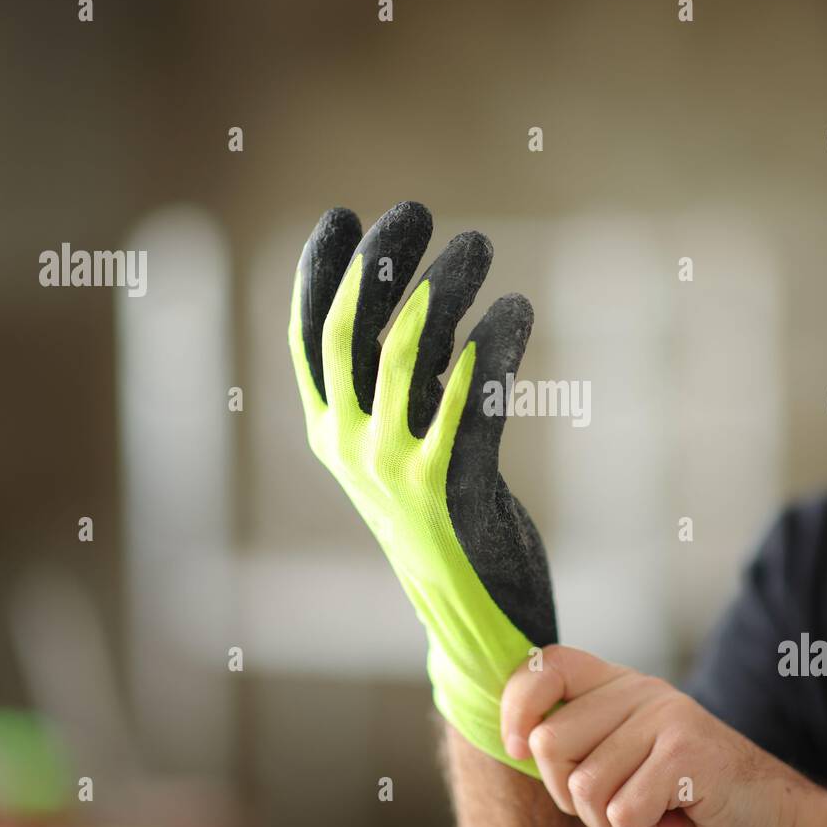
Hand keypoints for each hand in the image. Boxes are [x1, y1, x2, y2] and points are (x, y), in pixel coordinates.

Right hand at [289, 201, 557, 777]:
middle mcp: (352, 448)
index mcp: (332, 434)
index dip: (321, 272)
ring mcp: (399, 471)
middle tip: (416, 211)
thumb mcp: (409, 448)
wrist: (473, 615)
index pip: (310, 338)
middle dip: (380, 260)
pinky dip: (496, 345)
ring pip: (409, 353)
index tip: (343, 216)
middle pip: (352, 331)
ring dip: (445, 287)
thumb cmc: (447, 520)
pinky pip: (475, 400)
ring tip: (478, 245)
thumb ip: (410, 386)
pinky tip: (516, 310)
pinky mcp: (455, 489)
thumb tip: (433, 301)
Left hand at [500, 645, 805, 826]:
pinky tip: (676, 820)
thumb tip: (517, 738)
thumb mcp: (627, 754)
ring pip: (585, 788)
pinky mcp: (684, 752)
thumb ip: (582, 738)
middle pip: (550, 743)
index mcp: (620, 684)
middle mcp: (641, 690)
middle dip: (571, 795)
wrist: (771, 813)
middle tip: (621, 804)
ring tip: (655, 811)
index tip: (515, 747)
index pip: (547, 665)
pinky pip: (623, 814)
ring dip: (612, 822)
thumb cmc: (686, 794)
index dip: (517, 704)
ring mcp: (665, 717)